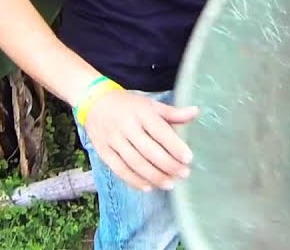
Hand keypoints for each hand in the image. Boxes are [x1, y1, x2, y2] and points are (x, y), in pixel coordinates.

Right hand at [83, 89, 198, 191]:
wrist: (94, 102)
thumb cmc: (128, 105)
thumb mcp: (150, 104)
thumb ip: (172, 113)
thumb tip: (195, 112)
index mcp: (141, 112)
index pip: (160, 131)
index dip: (175, 146)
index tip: (188, 158)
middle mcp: (126, 126)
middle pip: (149, 150)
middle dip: (168, 165)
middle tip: (184, 174)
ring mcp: (113, 139)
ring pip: (135, 163)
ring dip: (154, 176)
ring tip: (170, 184)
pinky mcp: (103, 151)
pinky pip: (120, 169)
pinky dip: (134, 180)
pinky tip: (148, 187)